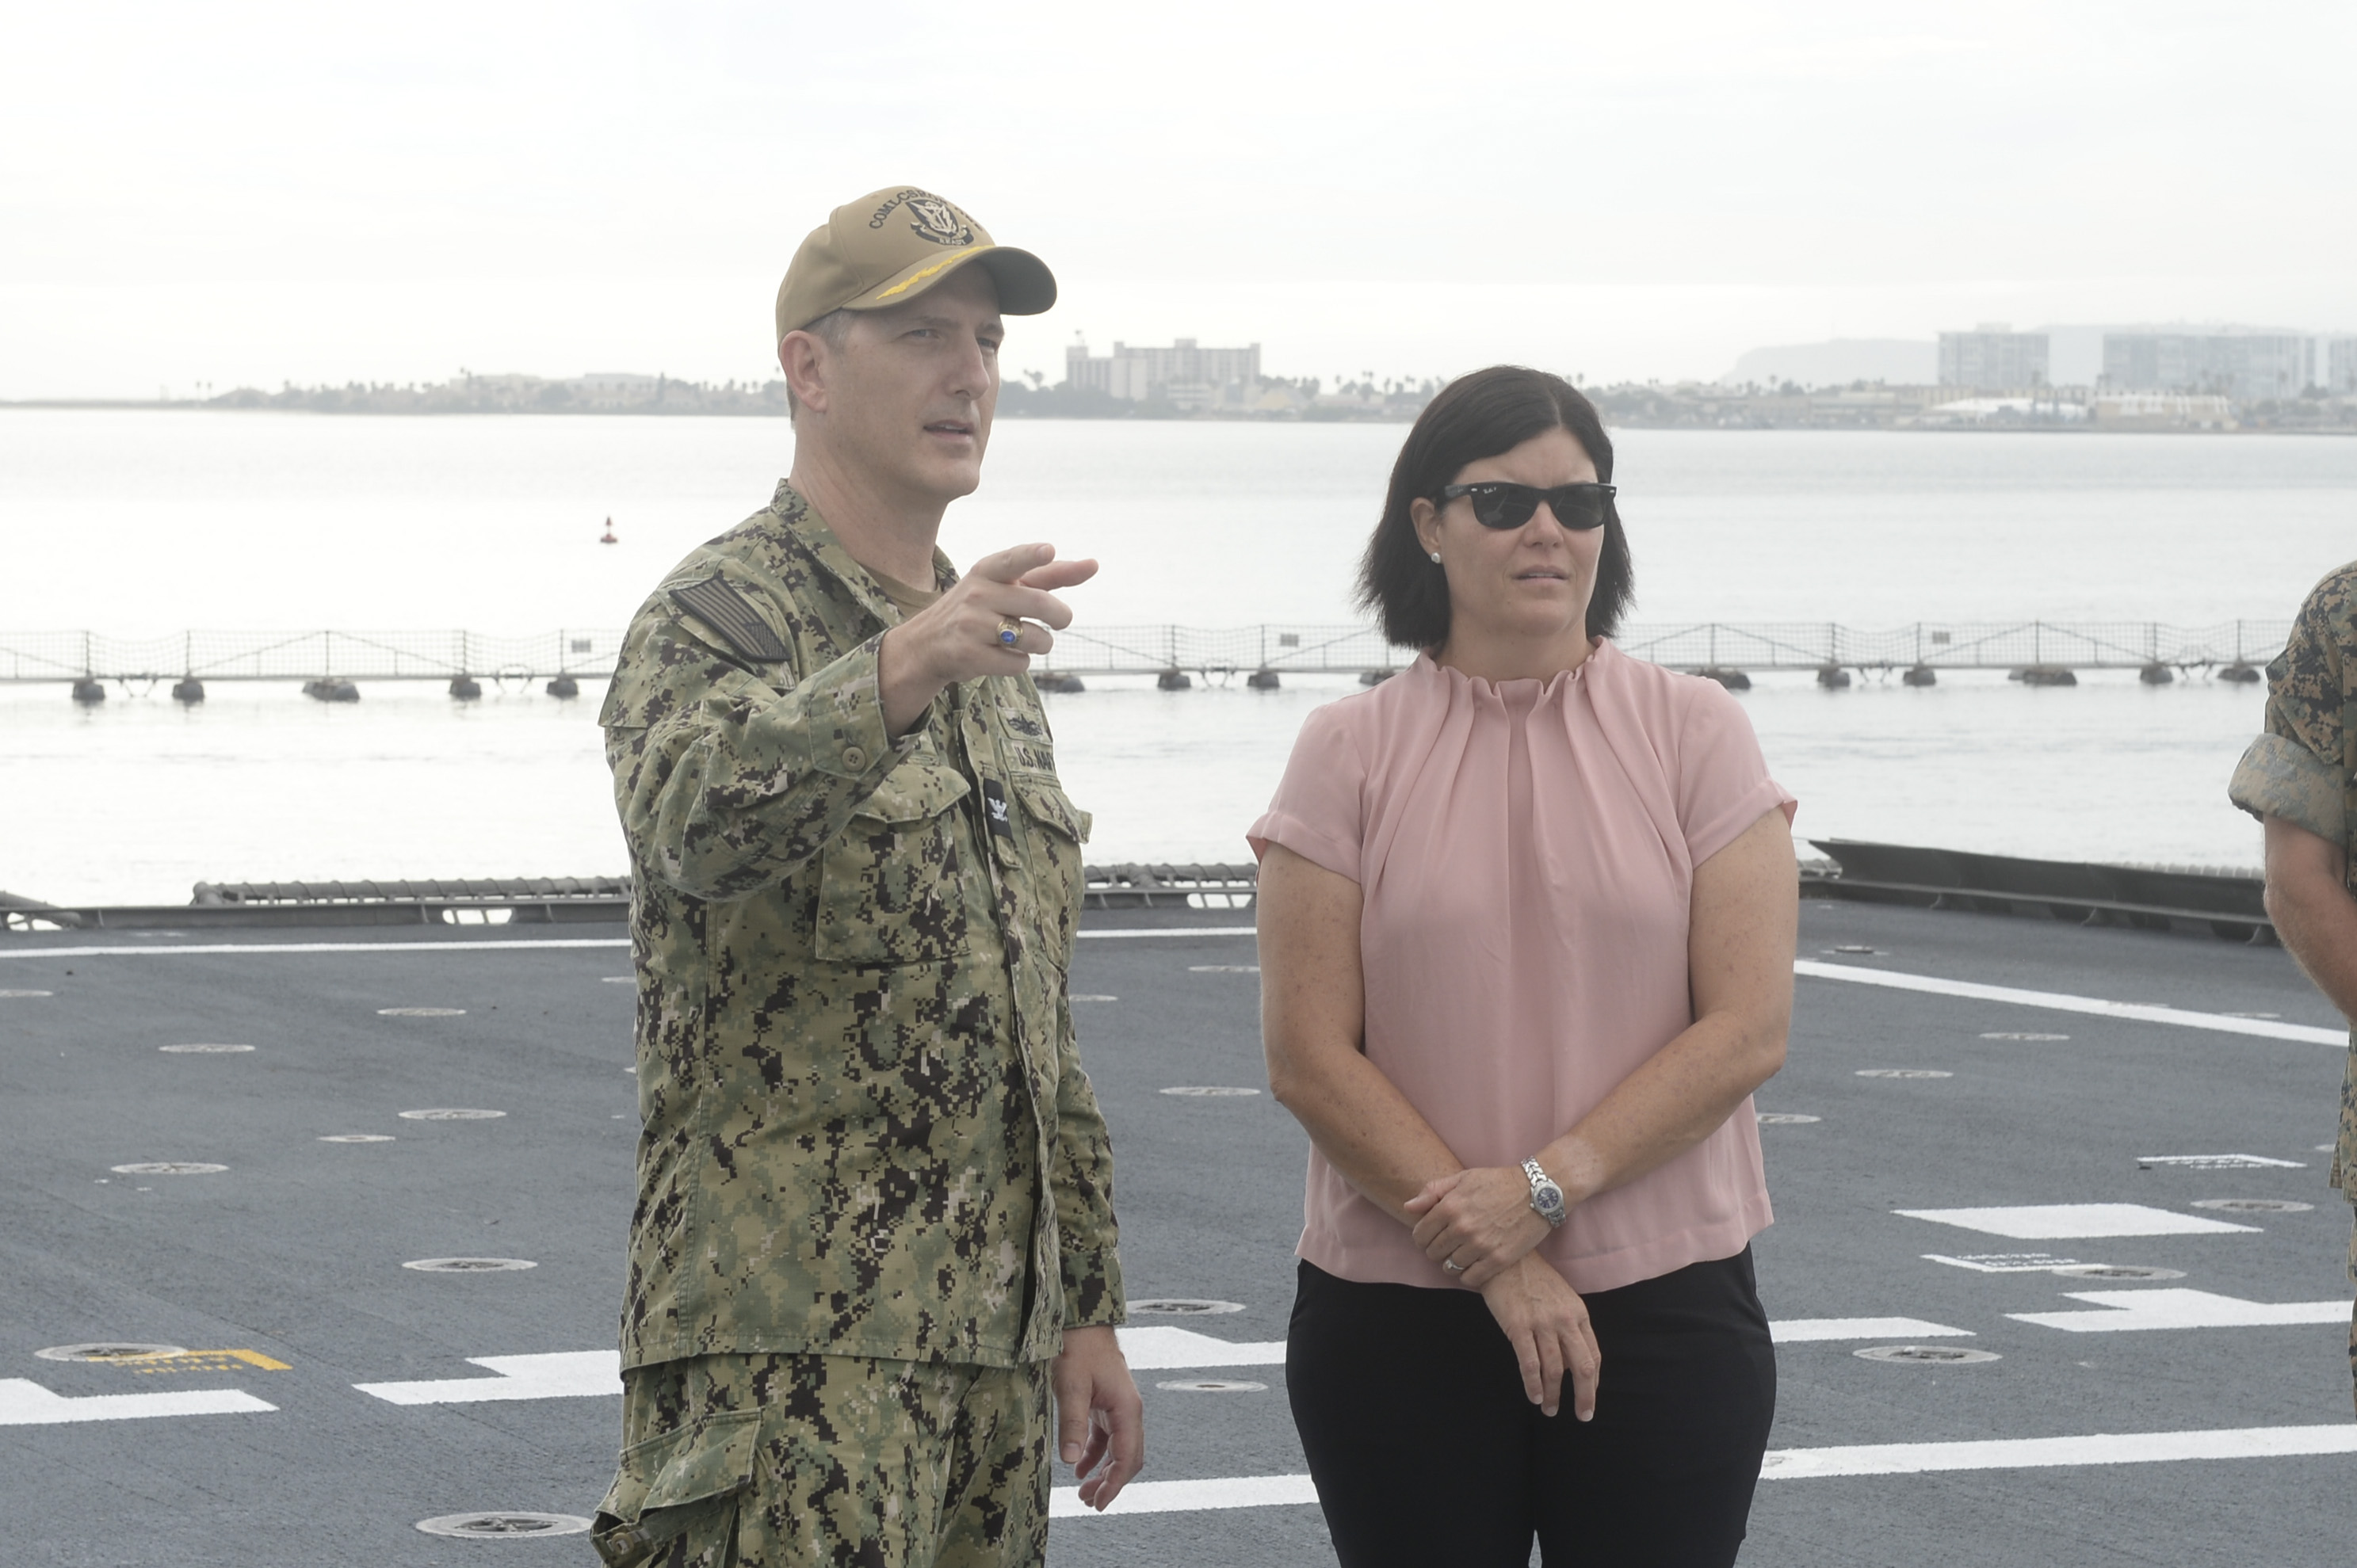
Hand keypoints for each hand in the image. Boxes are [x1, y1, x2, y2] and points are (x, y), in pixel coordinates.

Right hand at [878, 543, 1096, 732]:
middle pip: (1040, 604)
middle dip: (1061, 616)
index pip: (1013, 560)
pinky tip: (1003, 657)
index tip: (1049, 550)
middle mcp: (977, 594)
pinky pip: (1019, 664)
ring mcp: (971, 625)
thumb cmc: (979, 608)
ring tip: (1027, 641)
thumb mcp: (1004, 585)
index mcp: (987, 570)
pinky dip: (1020, 664)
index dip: (1032, 555)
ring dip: (1042, 644)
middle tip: (1061, 621)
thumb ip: (1048, 574)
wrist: (927, 644)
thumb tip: (1093, 564)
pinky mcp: (970, 654)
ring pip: (1035, 639)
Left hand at [1051, 1324, 1143, 1510]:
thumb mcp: (1071, 1387)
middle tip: (1089, 1502)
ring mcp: (1119, 1408)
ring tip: (1083, 1492)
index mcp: (1127, 1409)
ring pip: (1118, 1450)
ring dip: (1104, 1472)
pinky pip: (1107, 1438)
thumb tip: (1072, 1461)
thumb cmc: (1079, 1349)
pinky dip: (1096, 1455)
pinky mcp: (1107, 1405)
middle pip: (1128, 1458)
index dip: (1115, 1484)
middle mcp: (1129, 1412)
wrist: (1082, 1322)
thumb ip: (1073, 1424)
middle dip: (1111, 1483)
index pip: (1128, 1458)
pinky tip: (1078, 1467)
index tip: (1099, 1502)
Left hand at [1403, 1165, 1553, 1287]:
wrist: (1538, 1192)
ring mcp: (1481, 1246)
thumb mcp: (1463, 1178)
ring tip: (1461, 1253)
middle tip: (1447, 1244)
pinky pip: (1470, 1278)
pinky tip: (1473, 1264)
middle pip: (1433, 1252)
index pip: (1419, 1234)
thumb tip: (1408, 1207)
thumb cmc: (1498, 1182)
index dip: (1422, 1237)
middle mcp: (1462, 1228)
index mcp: (1450, 1206)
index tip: (1430, 1236)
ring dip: (1451, 1263)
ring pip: (1449, 1267)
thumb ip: (1433, 1192)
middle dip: (1436, 1249)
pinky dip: (1467, 1274)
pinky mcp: (1498, 1260)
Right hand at [1477, 1254, 1599, 1420]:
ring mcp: (1542, 1323)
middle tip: (1583, 1415)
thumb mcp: (1562, 1300)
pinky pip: (1529, 1363)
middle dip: (1584, 1396)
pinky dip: (1533, 1384)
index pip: (1593, 1356)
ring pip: (1554, 1369)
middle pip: (1581, 1367)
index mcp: (1579, 1314)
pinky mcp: (1518, 1326)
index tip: (1588, 1399)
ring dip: (1554, 1395)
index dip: (1593, 1382)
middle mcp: (1565, 1320)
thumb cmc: (1534, 1281)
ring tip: (1550, 1410)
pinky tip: (1534, 1396)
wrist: (1506, 1259)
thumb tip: (1571, 1364)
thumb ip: (1570, 1328)